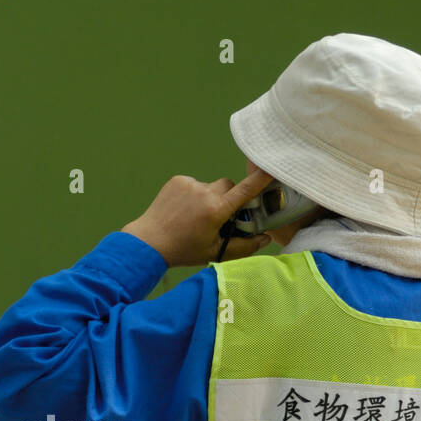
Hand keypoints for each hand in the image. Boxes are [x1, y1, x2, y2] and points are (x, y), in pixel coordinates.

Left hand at [121, 170, 273, 267]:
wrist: (148, 242)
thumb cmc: (183, 250)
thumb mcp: (214, 252)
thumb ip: (243, 246)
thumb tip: (265, 239)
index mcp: (216, 210)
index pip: (245, 190)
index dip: (261, 179)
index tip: (272, 168)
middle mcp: (204, 193)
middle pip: (229, 186)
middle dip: (229, 198)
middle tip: (220, 216)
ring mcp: (190, 184)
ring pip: (212, 186)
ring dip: (210, 197)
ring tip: (196, 217)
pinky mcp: (178, 180)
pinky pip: (195, 184)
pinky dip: (195, 195)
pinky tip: (184, 211)